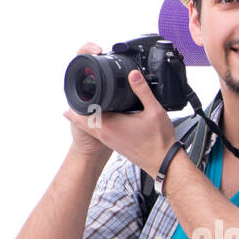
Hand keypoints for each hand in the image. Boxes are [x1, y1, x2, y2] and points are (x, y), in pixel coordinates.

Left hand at [62, 63, 177, 177]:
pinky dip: (94, 122)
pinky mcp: (113, 143)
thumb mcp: (154, 111)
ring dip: (85, 114)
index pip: (84, 110)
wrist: (162, 163)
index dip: (79, 98)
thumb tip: (133, 75)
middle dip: (78, 105)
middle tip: (75, 91)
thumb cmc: (159, 142)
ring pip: (89, 125)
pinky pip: (97, 130)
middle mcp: (105, 133)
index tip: (77, 87)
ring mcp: (108, 140)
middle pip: (82, 118)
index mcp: (110, 124)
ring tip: (82, 102)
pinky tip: (100, 115)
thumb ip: (142, 91)